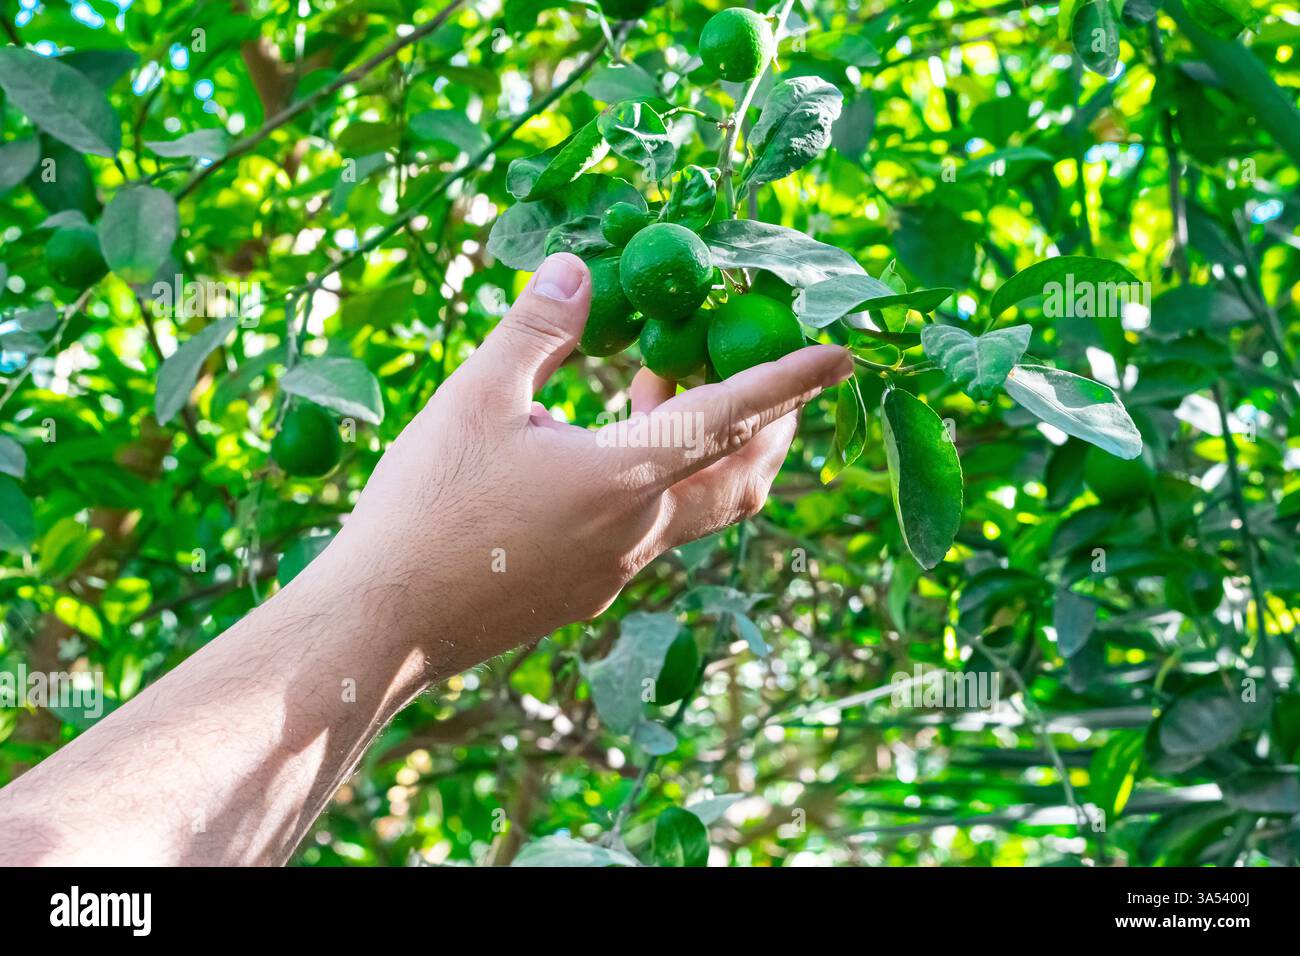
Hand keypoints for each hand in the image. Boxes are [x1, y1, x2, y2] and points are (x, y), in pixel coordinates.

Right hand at [324, 252, 851, 670]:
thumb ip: (536, 329)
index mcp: (622, 476)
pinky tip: (597, 445)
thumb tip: (578, 268)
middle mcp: (639, 530)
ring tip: (654, 381)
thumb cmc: (426, 507)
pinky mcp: (589, 588)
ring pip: (698, 504)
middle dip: (769, 424)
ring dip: (706, 446)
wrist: (384, 625)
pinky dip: (659, 476)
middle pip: (742, 476)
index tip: (844, 354)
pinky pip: (653, 527)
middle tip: (753, 366)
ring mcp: (617, 569)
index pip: (731, 417)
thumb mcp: (475, 400)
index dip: (791, 381)